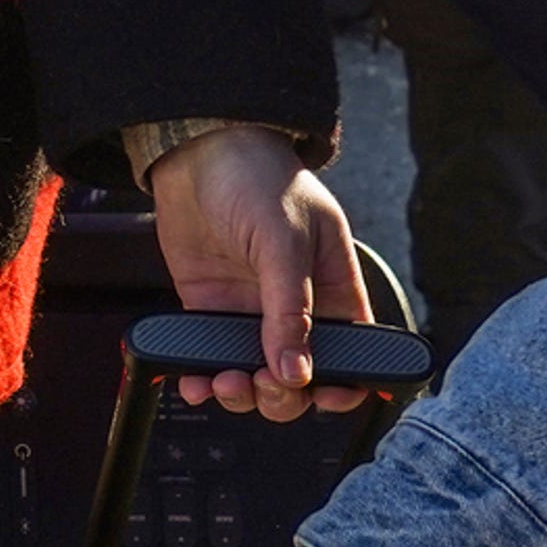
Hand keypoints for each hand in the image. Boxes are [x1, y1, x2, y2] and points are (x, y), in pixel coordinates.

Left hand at [148, 125, 372, 421]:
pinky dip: (201, 378)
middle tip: (264, 385)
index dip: (344, 384)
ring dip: (242, 393)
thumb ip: (291, 309)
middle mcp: (295, 308)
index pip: (351, 352)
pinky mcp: (210, 310)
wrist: (197, 150)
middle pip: (299, 377)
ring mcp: (251, 312)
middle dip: (284, 395)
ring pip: (254, 377)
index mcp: (334, 289)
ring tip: (227, 382)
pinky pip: (209, 358)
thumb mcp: (285, 242)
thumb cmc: (258, 177)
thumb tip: (297, 371)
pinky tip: (194, 381)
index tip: (323, 397)